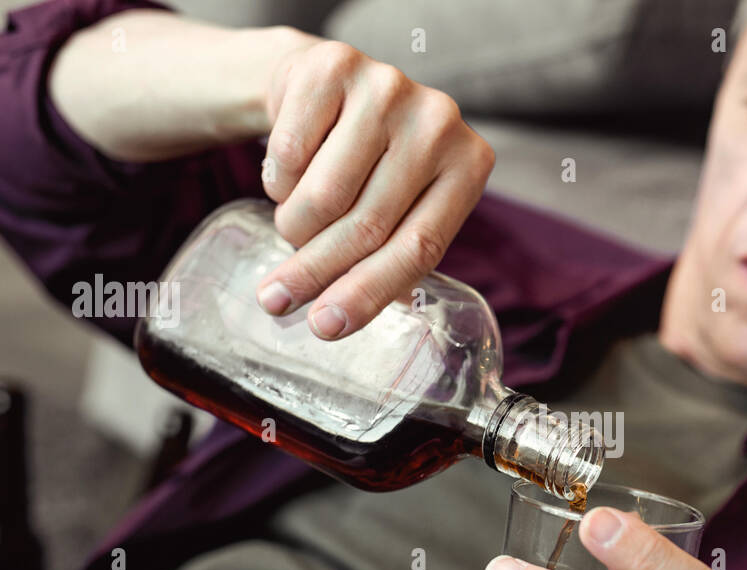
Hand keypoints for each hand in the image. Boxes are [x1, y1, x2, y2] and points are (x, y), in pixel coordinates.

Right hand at [255, 41, 495, 339]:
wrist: (328, 88)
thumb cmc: (373, 166)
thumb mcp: (404, 207)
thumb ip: (397, 258)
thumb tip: (347, 320)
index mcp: (469, 166)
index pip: (419, 248)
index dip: (368, 293)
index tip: (326, 327)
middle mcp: (440, 121)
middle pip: (368, 226)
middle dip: (315, 272)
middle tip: (276, 301)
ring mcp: (389, 87)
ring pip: (323, 197)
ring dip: (294, 226)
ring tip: (292, 226)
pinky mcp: (334, 65)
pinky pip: (288, 153)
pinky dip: (277, 181)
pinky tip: (288, 175)